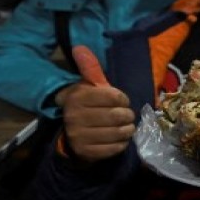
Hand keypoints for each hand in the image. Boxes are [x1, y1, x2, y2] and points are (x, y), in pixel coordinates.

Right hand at [59, 46, 135, 163]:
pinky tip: (120, 138)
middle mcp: (75, 117)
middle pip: (117, 116)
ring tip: (127, 126)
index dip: (123, 99)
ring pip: (117, 132)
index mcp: (77, 97)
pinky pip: (114, 148)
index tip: (122, 101)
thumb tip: (79, 46)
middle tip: (127, 115)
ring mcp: (79, 136)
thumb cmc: (88, 105)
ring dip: (127, 130)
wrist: (72, 135)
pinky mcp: (86, 153)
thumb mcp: (88, 86)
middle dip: (127, 115)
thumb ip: (90, 68)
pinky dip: (122, 143)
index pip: (113, 96)